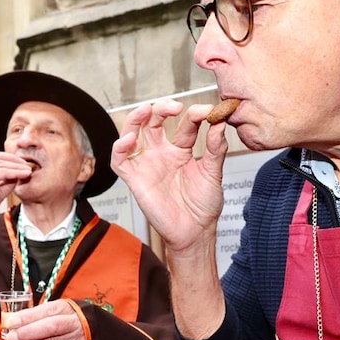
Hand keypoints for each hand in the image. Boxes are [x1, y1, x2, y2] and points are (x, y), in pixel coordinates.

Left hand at [2, 299, 88, 339]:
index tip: (10, 322)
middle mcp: (74, 323)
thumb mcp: (59, 312)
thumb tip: (14, 321)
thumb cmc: (69, 321)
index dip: (27, 317)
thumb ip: (39, 315)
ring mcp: (76, 339)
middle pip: (50, 327)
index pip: (46, 311)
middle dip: (27, 332)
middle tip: (10, 337)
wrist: (94, 335)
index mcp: (67, 308)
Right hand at [110, 99, 230, 253]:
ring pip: (132, 133)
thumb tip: (220, 122)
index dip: (194, 114)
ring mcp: (147, 165)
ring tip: (147, 111)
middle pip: (152, 122)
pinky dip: (119, 148)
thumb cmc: (203, 206)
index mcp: (181, 151)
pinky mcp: (135, 179)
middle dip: (160, 109)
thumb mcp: (214, 173)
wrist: (195, 232)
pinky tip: (129, 139)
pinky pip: (120, 161)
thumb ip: (216, 148)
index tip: (208, 112)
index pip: (185, 125)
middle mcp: (162, 154)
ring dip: (135, 119)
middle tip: (175, 106)